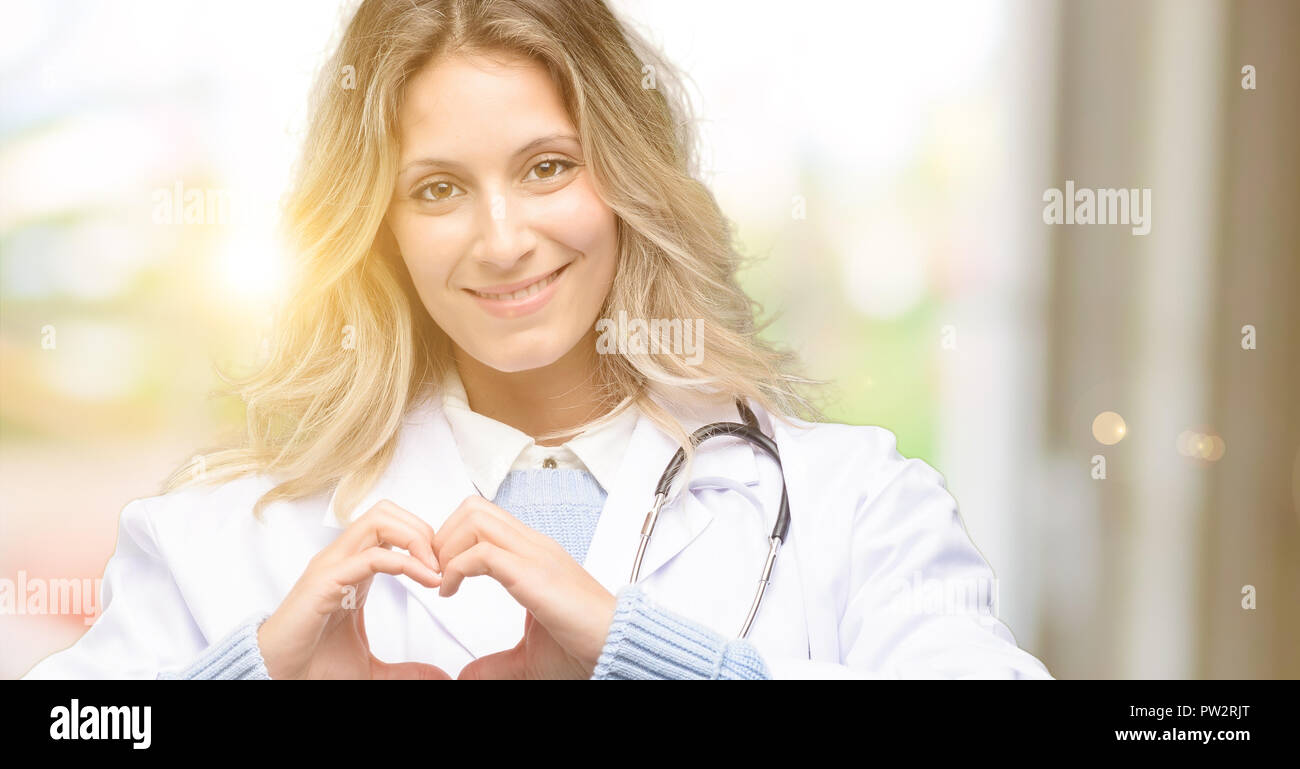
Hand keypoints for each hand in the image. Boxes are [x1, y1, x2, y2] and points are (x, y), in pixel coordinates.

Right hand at [257, 500, 451, 679]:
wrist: (279, 677)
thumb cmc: (315, 666)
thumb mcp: (372, 667)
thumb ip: (405, 670)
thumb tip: (436, 676)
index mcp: (354, 567)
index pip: (390, 525)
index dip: (423, 538)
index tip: (444, 569)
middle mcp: (343, 558)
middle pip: (386, 512)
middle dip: (422, 529)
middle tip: (441, 563)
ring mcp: (332, 566)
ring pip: (378, 521)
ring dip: (415, 538)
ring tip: (434, 569)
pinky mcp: (325, 581)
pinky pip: (371, 556)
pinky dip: (405, 562)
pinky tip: (425, 579)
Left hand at [433, 495, 617, 678]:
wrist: (616, 649)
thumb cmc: (583, 648)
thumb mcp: (528, 657)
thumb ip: (496, 663)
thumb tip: (468, 676)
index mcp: (534, 555)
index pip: (484, 518)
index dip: (452, 540)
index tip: (441, 575)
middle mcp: (534, 547)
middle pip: (474, 508)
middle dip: (443, 536)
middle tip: (435, 574)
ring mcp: (535, 556)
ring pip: (475, 519)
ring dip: (447, 547)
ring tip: (442, 581)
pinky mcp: (533, 574)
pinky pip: (482, 553)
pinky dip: (455, 568)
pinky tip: (450, 592)